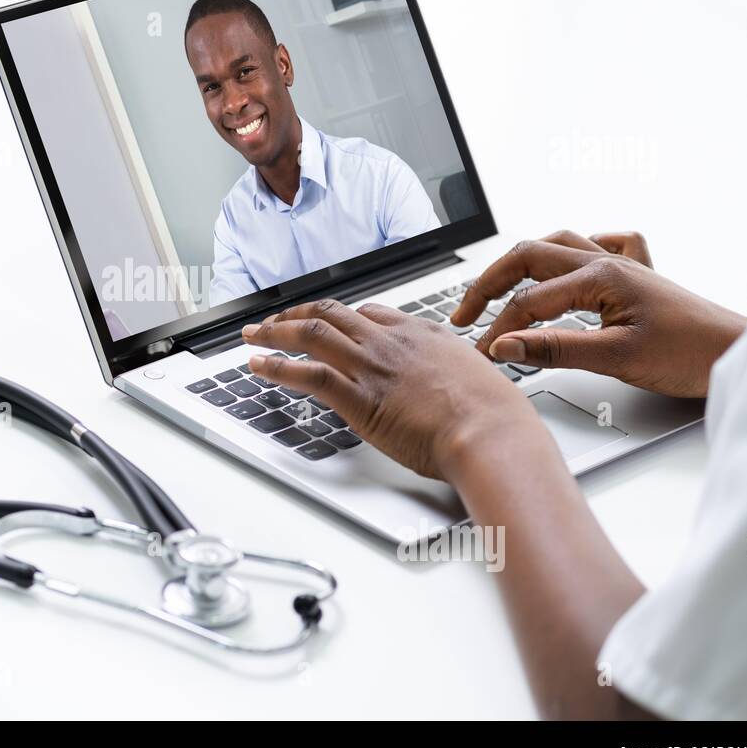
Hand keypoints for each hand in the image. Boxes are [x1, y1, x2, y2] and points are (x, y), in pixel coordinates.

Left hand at [241, 299, 545, 479]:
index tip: (326, 322)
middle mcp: (392, 342)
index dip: (341, 317)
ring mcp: (372, 366)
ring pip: (312, 333)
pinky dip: (277, 367)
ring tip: (252, 335)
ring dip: (274, 332)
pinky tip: (259, 366)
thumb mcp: (477, 379)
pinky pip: (308, 373)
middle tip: (276, 320)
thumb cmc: (494, 417)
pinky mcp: (358, 397)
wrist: (491, 434)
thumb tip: (456, 387)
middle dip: (297, 313)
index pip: (371, 313)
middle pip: (332, 313)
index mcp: (422, 334)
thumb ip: (454, 375)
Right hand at [450, 230, 746, 397]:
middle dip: (490, 283)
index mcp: (601, 277)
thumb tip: (505, 345)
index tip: (482, 354)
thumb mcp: (616, 358)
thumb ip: (555, 350)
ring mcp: (622, 266)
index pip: (529, 301)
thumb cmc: (690, 355)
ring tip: (498, 286)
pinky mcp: (636, 278)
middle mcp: (608, 262)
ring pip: (557, 244)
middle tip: (464, 315)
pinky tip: (570, 265)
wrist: (736, 353)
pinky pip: (602, 245)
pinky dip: (578, 251)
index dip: (499, 328)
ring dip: (522, 263)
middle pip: (529, 256)